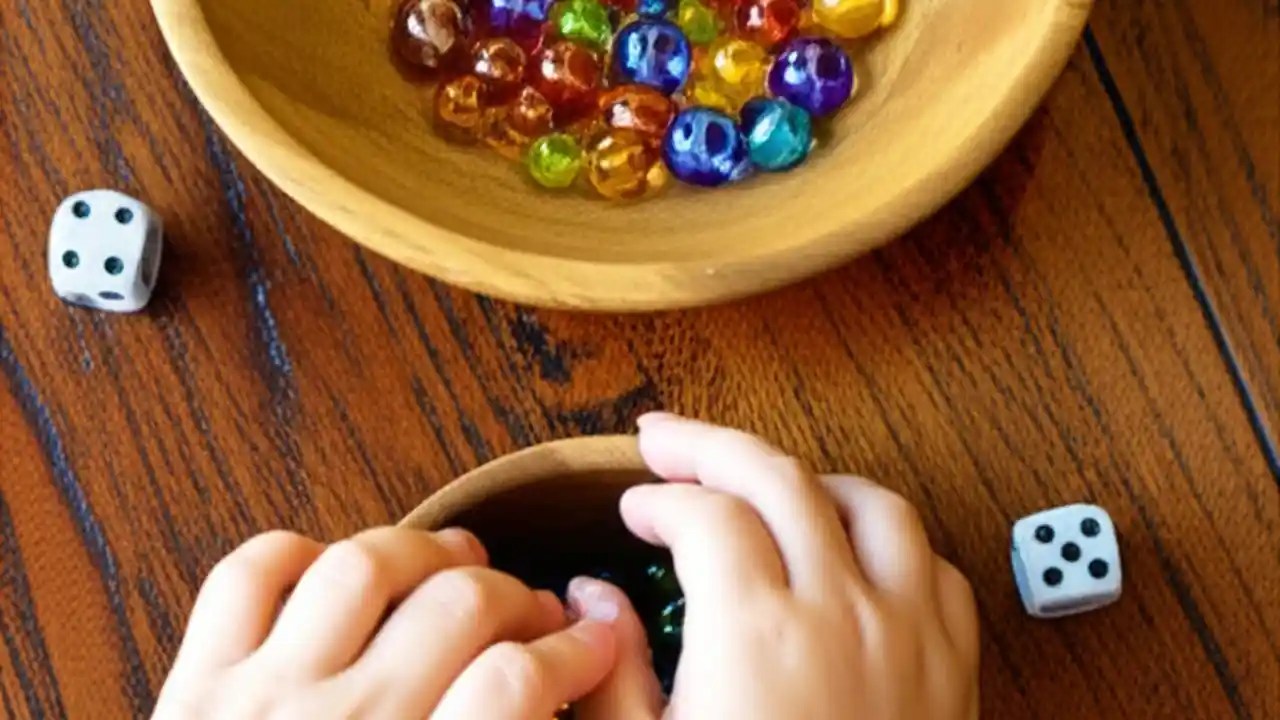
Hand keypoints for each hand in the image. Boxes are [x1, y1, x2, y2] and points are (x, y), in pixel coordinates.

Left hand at [154, 527, 616, 718]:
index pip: (516, 683)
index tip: (593, 644)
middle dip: (520, 597)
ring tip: (456, 566)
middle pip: (459, 607)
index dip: (576, 651)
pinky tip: (339, 575)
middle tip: (535, 615)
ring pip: (362, 565)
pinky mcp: (198, 684)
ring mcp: (260, 698)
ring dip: (425, 551)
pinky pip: (248, 575)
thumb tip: (550, 709)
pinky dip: (297, 552)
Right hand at [573, 414, 979, 719]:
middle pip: (780, 477)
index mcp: (757, 637)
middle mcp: (841, 616)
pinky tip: (853, 550)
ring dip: (809, 478)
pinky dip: (888, 539)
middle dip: (713, 444)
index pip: (705, 514)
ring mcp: (909, 636)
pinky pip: (935, 567)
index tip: (634, 507)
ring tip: (765, 480)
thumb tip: (591, 601)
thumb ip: (608, 676)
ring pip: (872, 505)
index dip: (658, 495)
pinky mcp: (953, 670)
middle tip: (668, 440)